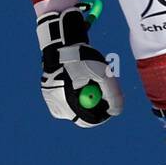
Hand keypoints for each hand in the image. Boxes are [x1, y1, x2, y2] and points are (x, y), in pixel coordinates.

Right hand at [37, 2, 123, 126]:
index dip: (102, 114)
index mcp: (67, 105)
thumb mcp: (104, 76)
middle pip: (82, 114)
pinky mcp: (49, 94)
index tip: (111, 105)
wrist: (61, 43)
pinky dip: (75, 89)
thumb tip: (116, 111)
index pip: (88, 120)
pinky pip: (68, 97)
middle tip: (102, 89)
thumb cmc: (82, 59)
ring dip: (85, 94)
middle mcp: (56, 107)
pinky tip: (76, 74)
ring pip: (76, 104)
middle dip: (94, 103)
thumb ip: (113, 96)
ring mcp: (51, 101)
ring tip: (86, 75)